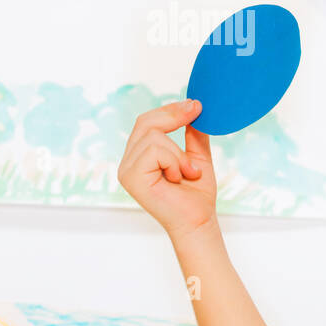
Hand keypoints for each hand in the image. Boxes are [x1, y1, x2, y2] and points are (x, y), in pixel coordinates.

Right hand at [116, 99, 218, 242]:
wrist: (199, 221)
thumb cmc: (197, 195)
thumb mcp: (197, 157)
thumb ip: (193, 134)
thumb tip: (194, 107)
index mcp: (140, 156)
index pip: (147, 122)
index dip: (170, 110)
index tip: (195, 105)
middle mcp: (128, 161)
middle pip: (145, 122)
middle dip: (174, 115)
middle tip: (197, 112)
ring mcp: (126, 170)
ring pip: (154, 136)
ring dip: (179, 154)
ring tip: (188, 172)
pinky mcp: (130, 177)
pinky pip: (155, 151)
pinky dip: (174, 162)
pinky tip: (179, 178)